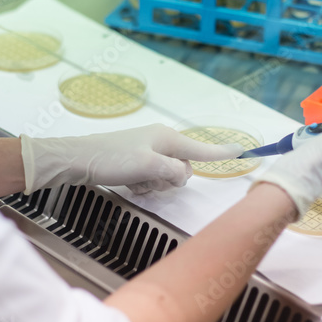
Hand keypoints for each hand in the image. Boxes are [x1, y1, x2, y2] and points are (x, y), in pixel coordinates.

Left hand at [20, 124, 243, 194]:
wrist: (77, 160)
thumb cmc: (111, 159)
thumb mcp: (148, 166)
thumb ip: (174, 172)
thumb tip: (184, 176)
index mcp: (167, 137)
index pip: (202, 148)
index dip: (223, 152)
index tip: (244, 151)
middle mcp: (161, 141)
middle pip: (184, 169)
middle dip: (169, 180)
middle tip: (148, 178)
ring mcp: (148, 151)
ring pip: (167, 177)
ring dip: (153, 184)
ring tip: (134, 180)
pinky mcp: (137, 162)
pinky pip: (152, 179)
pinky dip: (142, 184)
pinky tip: (127, 182)